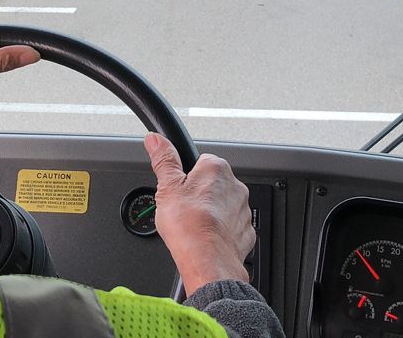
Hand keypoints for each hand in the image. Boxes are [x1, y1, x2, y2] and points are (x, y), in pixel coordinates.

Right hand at [144, 132, 253, 295]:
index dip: (186, 177)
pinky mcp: (246, 231)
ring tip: (194, 227)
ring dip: (211, 213)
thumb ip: (163, 160)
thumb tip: (156, 140)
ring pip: (223, 206)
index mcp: (216, 169)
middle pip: (212, 185)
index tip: (179, 189)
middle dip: (199, 196)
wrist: (208, 261)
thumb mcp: (167, 187)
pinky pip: (231, 227)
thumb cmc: (189, 226)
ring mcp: (243, 210)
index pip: (201, 162)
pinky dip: (221, 232)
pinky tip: (206, 239)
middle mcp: (235, 186)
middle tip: (183, 210)